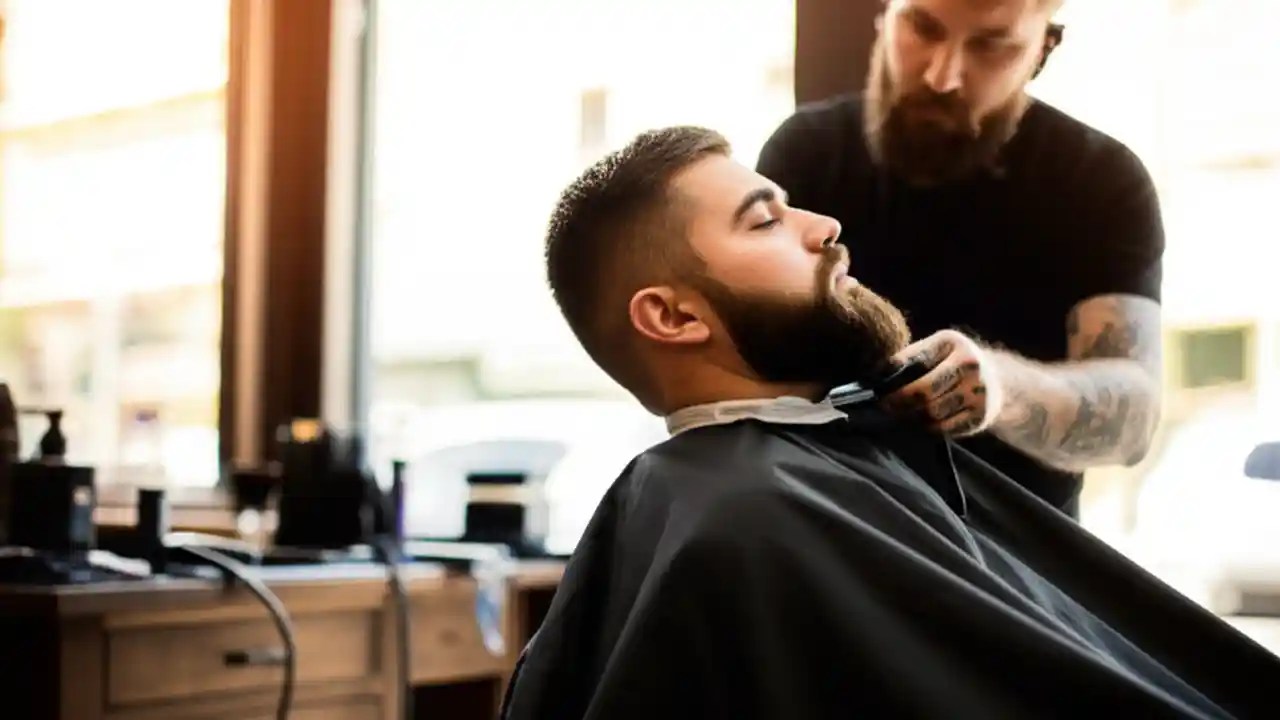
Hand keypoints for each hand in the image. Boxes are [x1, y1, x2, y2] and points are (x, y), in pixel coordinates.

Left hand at [882, 330, 1005, 436]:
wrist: (995, 380)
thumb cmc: (952, 361)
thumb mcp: (934, 348)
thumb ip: (909, 358)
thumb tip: (879, 375)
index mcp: (955, 345)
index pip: (917, 364)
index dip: (895, 381)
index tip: (878, 391)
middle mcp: (971, 367)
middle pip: (924, 393)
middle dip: (899, 402)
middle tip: (885, 406)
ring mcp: (978, 394)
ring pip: (932, 414)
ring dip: (910, 416)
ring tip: (900, 413)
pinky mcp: (980, 417)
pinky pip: (943, 429)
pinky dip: (926, 427)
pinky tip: (919, 420)